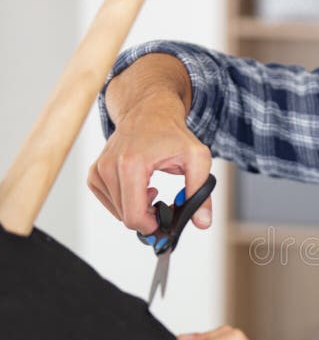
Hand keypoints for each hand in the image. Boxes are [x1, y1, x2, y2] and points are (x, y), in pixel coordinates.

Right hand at [86, 53, 212, 234]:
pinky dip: (126, 202)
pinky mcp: (95, 173)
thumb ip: (200, 192)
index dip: (152, 226)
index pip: (134, 215)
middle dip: (148, 217)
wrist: (149, 112)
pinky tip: (140, 188)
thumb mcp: (197, 159)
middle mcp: (109, 167)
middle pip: (126, 217)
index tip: (167, 219)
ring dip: (138, 209)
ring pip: (119, 212)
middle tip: (165, 204)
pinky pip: (110, 202)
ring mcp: (99, 170)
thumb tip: (202, 222)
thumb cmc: (172, 134)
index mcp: (131, 164)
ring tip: (153, 191)